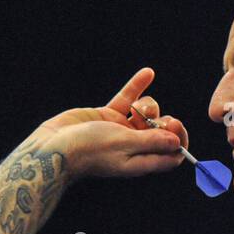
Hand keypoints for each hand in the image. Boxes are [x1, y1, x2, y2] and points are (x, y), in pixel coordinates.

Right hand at [39, 67, 189, 180]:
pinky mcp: (107, 116)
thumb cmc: (89, 150)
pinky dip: (137, 87)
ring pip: (146, 114)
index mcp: (140, 160)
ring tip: (136, 109)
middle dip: (163, 122)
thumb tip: (177, 143)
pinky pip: (127, 100)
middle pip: (161, 132)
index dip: (179, 140)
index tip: (176, 126)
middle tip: (158, 119)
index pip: (171, 155)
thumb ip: (152, 142)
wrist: (54, 146)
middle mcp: (134, 147)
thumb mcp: (125, 144)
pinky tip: (148, 73)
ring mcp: (121, 131)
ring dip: (146, 107)